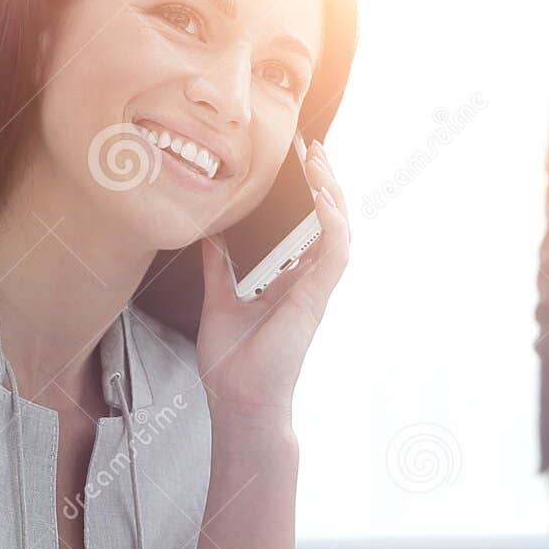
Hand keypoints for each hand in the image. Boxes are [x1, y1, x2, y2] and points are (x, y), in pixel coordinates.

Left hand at [195, 140, 349, 418]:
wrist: (237, 399)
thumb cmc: (232, 362)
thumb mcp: (219, 300)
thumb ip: (220, 268)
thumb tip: (210, 235)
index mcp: (288, 282)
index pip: (306, 228)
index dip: (307, 194)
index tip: (297, 161)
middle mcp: (306, 282)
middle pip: (327, 222)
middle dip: (324, 183)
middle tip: (313, 149)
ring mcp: (314, 290)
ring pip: (338, 230)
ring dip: (333, 193)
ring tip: (320, 161)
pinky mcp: (316, 299)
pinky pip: (335, 252)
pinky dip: (332, 221)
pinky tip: (322, 196)